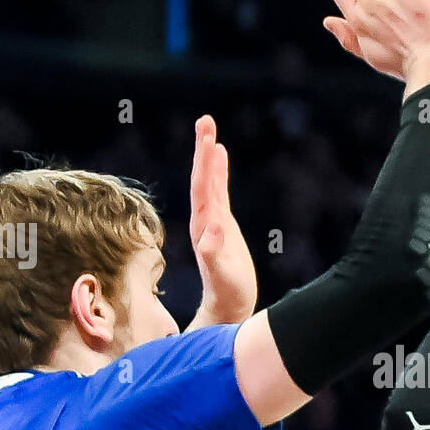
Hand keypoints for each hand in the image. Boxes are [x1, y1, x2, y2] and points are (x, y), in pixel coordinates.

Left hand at [187, 115, 256, 329]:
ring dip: (209, 157)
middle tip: (206, 121)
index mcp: (203, 226)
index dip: (204, 163)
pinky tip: (220, 157)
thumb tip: (212, 230)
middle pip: (202, 179)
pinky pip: (218, 192)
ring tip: (210, 132)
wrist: (226, 307)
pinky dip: (218, 172)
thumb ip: (213, 252)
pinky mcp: (222, 226)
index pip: (202, 187)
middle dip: (203, 150)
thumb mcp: (222, 274)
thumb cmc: (227, 293)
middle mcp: (204, 220)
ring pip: (209, 182)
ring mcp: (212, 222)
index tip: (208, 137)